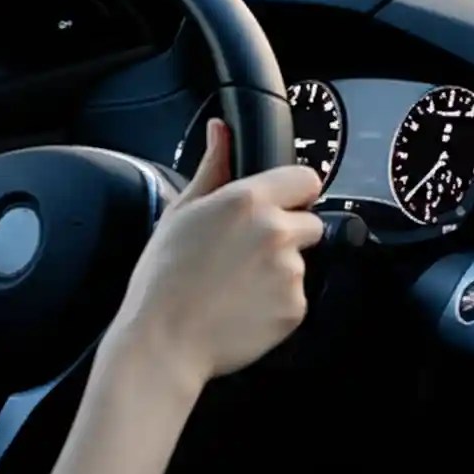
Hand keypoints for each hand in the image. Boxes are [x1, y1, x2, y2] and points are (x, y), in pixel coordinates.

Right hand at [102, 119, 322, 391]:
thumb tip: (220, 131)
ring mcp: (290, 272)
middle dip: (288, 235)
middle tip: (245, 255)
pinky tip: (243, 307)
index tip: (281, 206)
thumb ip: (212, 167)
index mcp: (249, 201)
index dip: (294, 193)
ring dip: (279, 271)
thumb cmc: (163, 279)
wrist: (163, 342)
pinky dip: (277, 303)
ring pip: (301, 262)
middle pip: (310, 223)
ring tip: (236, 285)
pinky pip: (297, 297)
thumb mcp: (181, 212)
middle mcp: (277, 232)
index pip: (307, 179)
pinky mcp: (296, 308)